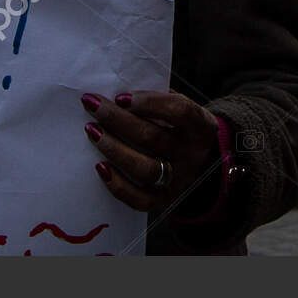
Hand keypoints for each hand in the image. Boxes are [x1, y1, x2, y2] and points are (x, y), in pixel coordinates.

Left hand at [80, 90, 220, 213]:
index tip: (121, 96)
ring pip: (144, 168)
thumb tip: (120, 95)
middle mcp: (193, 155)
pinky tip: (101, 167)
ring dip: (114, 148)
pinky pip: (139, 199)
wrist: (206, 167)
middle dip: (117, 119)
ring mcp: (180, 181)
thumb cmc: (183, 129)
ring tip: (92, 131)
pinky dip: (118, 185)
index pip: (179, 111)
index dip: (149, 102)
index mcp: (202, 127)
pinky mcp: (165, 202)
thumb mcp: (184, 110)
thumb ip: (160, 101)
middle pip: (152, 137)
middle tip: (92, 105)